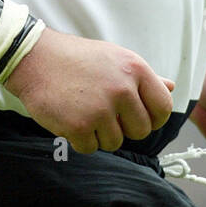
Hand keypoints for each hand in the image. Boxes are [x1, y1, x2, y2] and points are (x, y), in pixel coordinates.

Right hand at [4, 27, 174, 154]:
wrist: (34, 58)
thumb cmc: (78, 59)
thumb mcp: (115, 58)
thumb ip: (145, 77)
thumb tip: (171, 88)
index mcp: (135, 69)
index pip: (163, 108)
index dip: (153, 118)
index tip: (138, 117)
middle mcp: (122, 89)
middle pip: (141, 131)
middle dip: (124, 128)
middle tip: (104, 113)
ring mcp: (100, 109)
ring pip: (116, 142)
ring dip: (100, 134)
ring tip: (84, 112)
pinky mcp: (79, 126)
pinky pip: (91, 148)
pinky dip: (80, 140)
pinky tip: (70, 119)